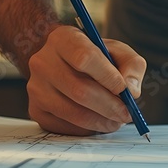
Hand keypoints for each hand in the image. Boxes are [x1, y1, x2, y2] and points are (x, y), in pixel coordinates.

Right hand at [27, 25, 146, 134]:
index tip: (124, 90)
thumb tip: (132, 92)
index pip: (84, 58)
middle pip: (79, 89)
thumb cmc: (92, 56)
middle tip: (126, 114)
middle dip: (109, 106)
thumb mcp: (116, 50)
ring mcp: (36, 87)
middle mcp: (43, 62)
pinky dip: (87, 129)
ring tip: (116, 120)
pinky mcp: (36, 110)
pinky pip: (65, 126)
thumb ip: (131, 65)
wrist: (60, 62)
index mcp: (63, 39)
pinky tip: (98, 121)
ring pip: (72, 112)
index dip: (108, 77)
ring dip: (100, 121)